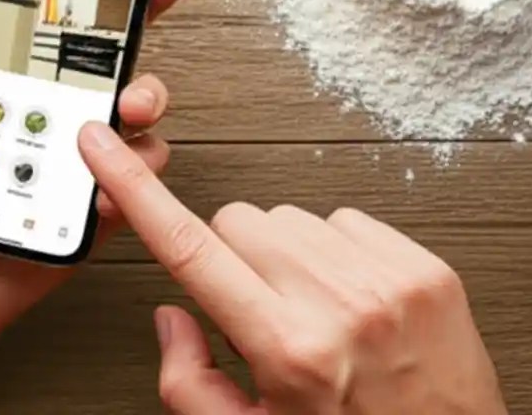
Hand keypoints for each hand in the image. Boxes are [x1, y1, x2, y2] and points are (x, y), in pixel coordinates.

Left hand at [0, 0, 193, 340]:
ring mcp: (92, 147)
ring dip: (145, 95)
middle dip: (152, 6)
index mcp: (30, 66)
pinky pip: (137, 177)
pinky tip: (98, 183)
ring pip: (144, 108)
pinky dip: (127, 175)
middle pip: (125, 43)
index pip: (78, 8)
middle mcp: (70, 99)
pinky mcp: (103, 197)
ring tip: (121, 106)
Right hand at [78, 126, 507, 414]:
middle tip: (256, 315)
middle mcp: (342, 306)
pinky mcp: (427, 270)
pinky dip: (336, 253)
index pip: (190, 249)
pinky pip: (348, 219)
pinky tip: (347, 300)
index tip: (104, 147)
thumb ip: (190, 384)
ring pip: (292, 217)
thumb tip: (172, 318)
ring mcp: (391, 281)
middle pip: (239, 221)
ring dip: (286, 257)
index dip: (137, 191)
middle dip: (231, 260)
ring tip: (311, 315)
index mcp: (289, 350)